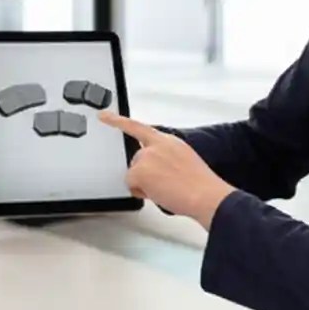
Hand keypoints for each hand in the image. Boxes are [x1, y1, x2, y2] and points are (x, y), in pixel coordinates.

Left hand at [99, 111, 234, 228]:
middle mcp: (156, 145)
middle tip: (166, 184)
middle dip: (145, 173)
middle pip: (136, 160)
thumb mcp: (184, 160)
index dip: (118, 121)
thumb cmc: (200, 183)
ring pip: (134, 173)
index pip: (139, 127)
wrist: (205, 193)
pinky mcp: (139, 170)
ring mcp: (147, 156)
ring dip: (145, 183)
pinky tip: (158, 192)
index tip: (103, 116)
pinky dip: (141, 192)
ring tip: (167, 189)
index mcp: (168, 140)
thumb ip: (166, 157)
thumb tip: (156, 170)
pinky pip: (131, 185)